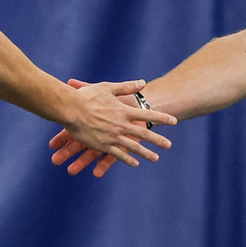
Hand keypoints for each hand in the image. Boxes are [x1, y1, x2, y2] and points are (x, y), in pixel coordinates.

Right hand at [47, 79, 174, 176]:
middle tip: (169, 145)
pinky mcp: (103, 145)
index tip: (174, 122)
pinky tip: (135, 163)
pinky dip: (128, 159)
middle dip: (158, 140)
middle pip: (144, 134)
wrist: (71, 109)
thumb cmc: (87, 96)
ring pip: (134, 147)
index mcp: (124, 111)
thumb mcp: (108, 87)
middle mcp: (121, 125)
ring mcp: (113, 136)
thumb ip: (126, 86)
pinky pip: (118, 155)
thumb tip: (142, 83)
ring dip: (146, 153)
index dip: (162, 118)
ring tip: (156, 158)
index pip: (147, 115)